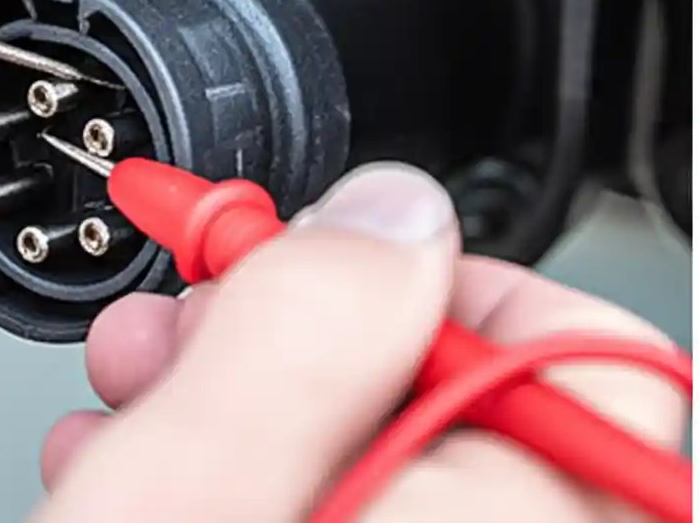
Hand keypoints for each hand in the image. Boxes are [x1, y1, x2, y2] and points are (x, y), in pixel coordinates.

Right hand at [36, 165, 685, 521]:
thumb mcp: (198, 480)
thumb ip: (307, 325)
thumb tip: (387, 210)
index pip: (578, 351)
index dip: (434, 273)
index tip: (313, 260)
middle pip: (444, 393)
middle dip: (287, 327)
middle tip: (183, 319)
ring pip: (354, 446)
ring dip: (225, 394)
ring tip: (125, 395)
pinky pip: (307, 501)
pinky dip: (217, 469)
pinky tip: (129, 464)